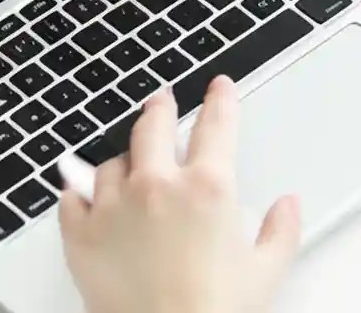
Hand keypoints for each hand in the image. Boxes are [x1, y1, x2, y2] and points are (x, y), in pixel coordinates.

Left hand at [59, 77, 300, 312]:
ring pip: (112, 162)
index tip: (218, 87)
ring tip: (128, 166)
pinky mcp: (80, 233)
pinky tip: (86, 197)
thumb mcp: (265, 273)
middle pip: (153, 125)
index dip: (220, 99)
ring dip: (123, 160)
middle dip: (161, 108)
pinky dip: (80, 193)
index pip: (216, 124)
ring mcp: (113, 207)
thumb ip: (281, 232)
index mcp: (208, 189)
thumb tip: (288, 207)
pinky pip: (72, 196)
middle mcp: (157, 186)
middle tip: (163, 102)